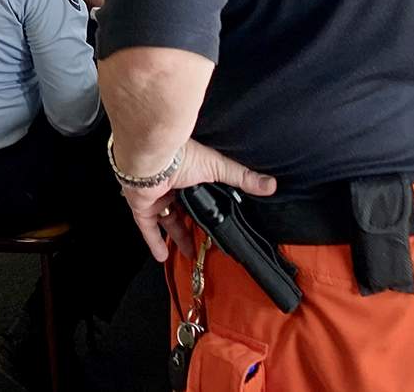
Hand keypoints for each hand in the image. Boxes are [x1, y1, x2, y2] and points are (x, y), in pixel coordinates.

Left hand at [117, 139, 275, 262]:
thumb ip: (242, 178)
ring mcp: (154, 196)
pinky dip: (154, 242)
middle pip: (182, 209)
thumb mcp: (218, 168)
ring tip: (190, 254)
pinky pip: (147, 228)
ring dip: (177, 237)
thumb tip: (271, 185)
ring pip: (166, 220)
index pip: (199, 193)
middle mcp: (170, 184)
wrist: (152, 158)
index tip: (218, 221)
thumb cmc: (184, 157)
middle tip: (205, 242)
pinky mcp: (142, 206)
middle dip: (192, 226)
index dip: (207, 207)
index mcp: (188, 173)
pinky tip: (163, 256)